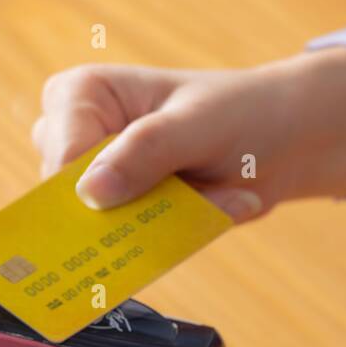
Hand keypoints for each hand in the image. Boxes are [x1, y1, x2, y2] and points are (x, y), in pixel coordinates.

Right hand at [33, 47, 345, 221]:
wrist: (285, 142)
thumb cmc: (241, 113)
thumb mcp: (198, 125)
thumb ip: (146, 152)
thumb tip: (91, 193)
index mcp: (81, 97)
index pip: (61, 156)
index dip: (88, 190)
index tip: (134, 198)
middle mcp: (77, 140)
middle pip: (69, 203)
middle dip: (131, 213)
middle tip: (186, 194)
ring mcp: (100, 184)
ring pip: (100, 234)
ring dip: (162, 226)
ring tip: (209, 192)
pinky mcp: (126, 218)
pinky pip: (131, 250)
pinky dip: (176, 240)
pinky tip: (213, 204)